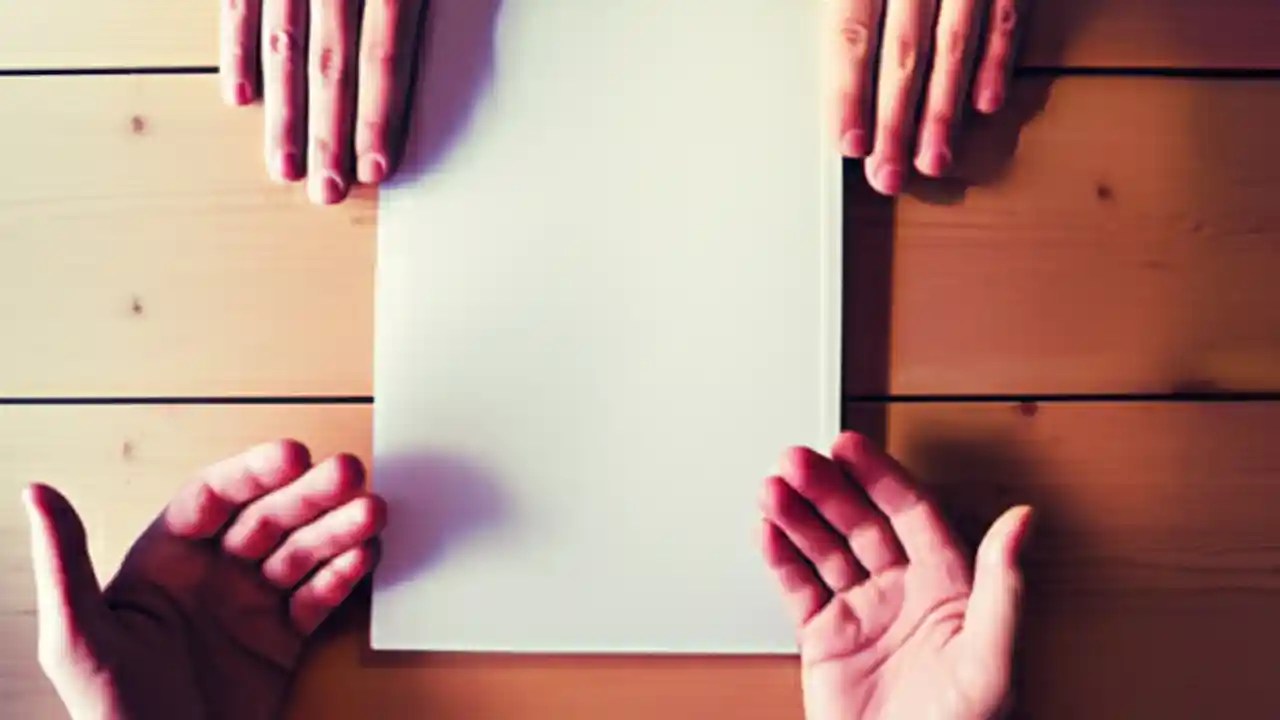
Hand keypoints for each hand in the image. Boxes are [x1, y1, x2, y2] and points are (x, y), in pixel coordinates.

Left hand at [26, 440, 386, 719]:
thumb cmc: (114, 716)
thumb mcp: (78, 640)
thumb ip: (65, 564)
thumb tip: (39, 495)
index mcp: (164, 563)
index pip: (214, 498)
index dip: (254, 472)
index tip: (292, 454)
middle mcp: (212, 576)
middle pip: (269, 517)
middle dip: (311, 494)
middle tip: (348, 474)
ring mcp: (252, 606)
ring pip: (303, 551)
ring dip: (338, 529)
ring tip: (371, 514)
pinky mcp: (284, 640)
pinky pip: (320, 597)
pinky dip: (345, 576)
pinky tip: (364, 557)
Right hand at [220, 0, 426, 204]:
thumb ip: (416, 9)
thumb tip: (424, 60)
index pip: (385, 54)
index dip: (379, 114)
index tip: (374, 167)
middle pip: (331, 64)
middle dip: (328, 134)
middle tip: (328, 188)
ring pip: (284, 46)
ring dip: (284, 113)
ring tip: (285, 166)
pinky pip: (238, 4)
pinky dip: (236, 50)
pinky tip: (239, 96)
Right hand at [760, 432, 1032, 719]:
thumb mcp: (992, 663)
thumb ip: (1002, 589)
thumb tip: (1022, 520)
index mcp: (948, 589)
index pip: (910, 514)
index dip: (880, 477)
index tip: (850, 448)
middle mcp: (903, 594)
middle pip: (860, 522)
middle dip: (827, 489)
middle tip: (797, 462)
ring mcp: (862, 614)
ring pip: (824, 548)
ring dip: (798, 515)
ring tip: (773, 489)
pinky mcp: (825, 640)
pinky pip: (798, 588)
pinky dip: (779, 557)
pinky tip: (767, 531)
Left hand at [833, 0, 1027, 194]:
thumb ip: (847, 21)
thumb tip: (836, 96)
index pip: (851, 33)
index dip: (848, 92)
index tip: (850, 144)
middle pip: (902, 52)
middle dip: (895, 121)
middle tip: (888, 174)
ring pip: (954, 45)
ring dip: (943, 109)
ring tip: (933, 160)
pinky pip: (1005, 16)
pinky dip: (996, 62)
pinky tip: (987, 104)